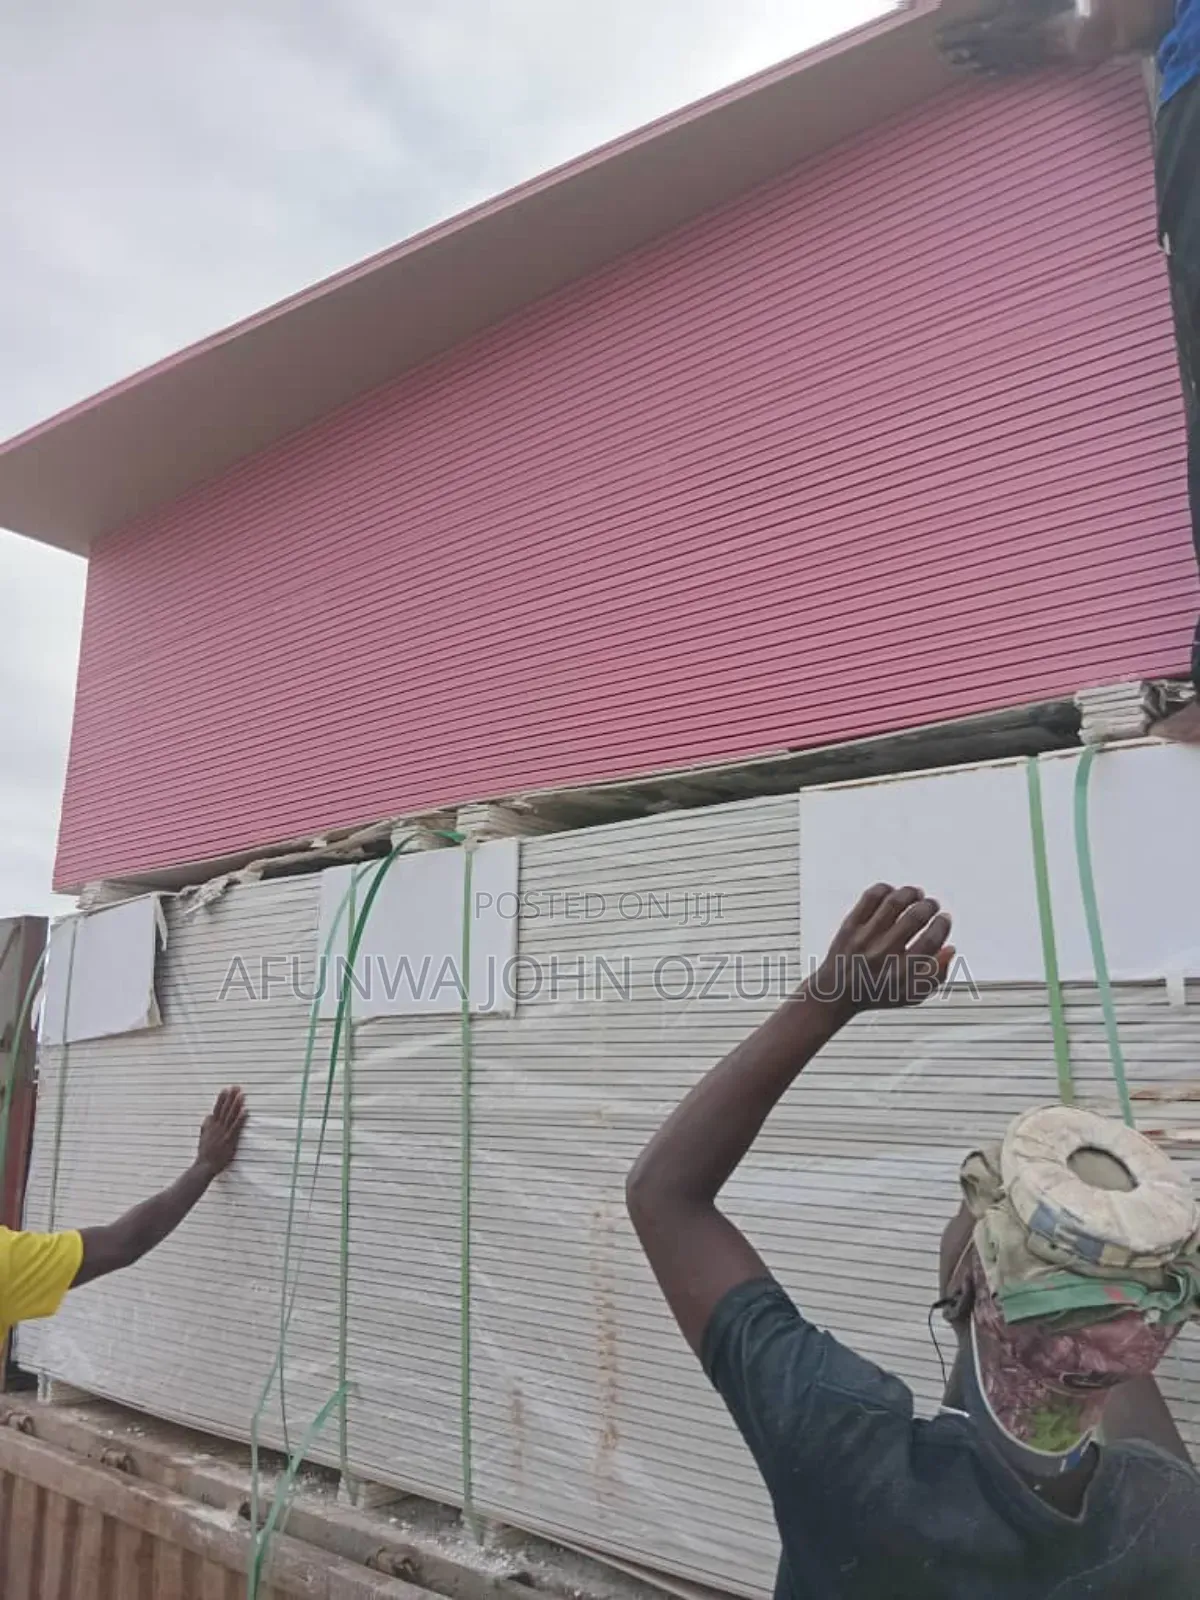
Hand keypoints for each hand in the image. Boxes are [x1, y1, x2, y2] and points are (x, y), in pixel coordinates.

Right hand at [196, 1087, 247, 1176]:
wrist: (204, 1167)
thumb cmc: (204, 1154)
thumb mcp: (203, 1137)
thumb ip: (205, 1126)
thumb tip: (208, 1116)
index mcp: (210, 1126)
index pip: (217, 1109)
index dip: (222, 1099)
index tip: (226, 1089)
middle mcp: (217, 1127)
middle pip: (224, 1109)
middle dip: (230, 1097)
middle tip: (236, 1087)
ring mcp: (223, 1133)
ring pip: (230, 1115)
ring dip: (236, 1104)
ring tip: (242, 1094)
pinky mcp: (229, 1140)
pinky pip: (236, 1127)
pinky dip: (241, 1118)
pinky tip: (246, 1110)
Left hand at [807, 884, 953, 1018]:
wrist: (836, 993)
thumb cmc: (876, 993)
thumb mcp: (911, 994)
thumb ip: (936, 975)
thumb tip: (950, 949)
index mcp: (901, 972)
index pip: (930, 941)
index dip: (942, 926)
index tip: (944, 919)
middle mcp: (883, 953)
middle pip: (914, 918)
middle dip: (929, 906)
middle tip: (932, 905)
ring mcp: (865, 937)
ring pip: (893, 903)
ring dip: (910, 893)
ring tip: (917, 894)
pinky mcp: (850, 926)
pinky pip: (869, 898)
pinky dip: (885, 890)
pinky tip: (893, 892)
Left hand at [937, 0, 1080, 74]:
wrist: (1072, 34)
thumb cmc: (1051, 7)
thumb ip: (1003, 2)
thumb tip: (992, 4)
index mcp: (999, 24)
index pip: (967, 31)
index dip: (951, 35)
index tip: (936, 37)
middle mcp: (1000, 44)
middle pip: (970, 49)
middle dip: (952, 50)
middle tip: (936, 53)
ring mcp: (1010, 57)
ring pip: (980, 62)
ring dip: (963, 63)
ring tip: (949, 64)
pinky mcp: (1021, 65)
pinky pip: (997, 71)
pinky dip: (983, 71)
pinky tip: (975, 73)